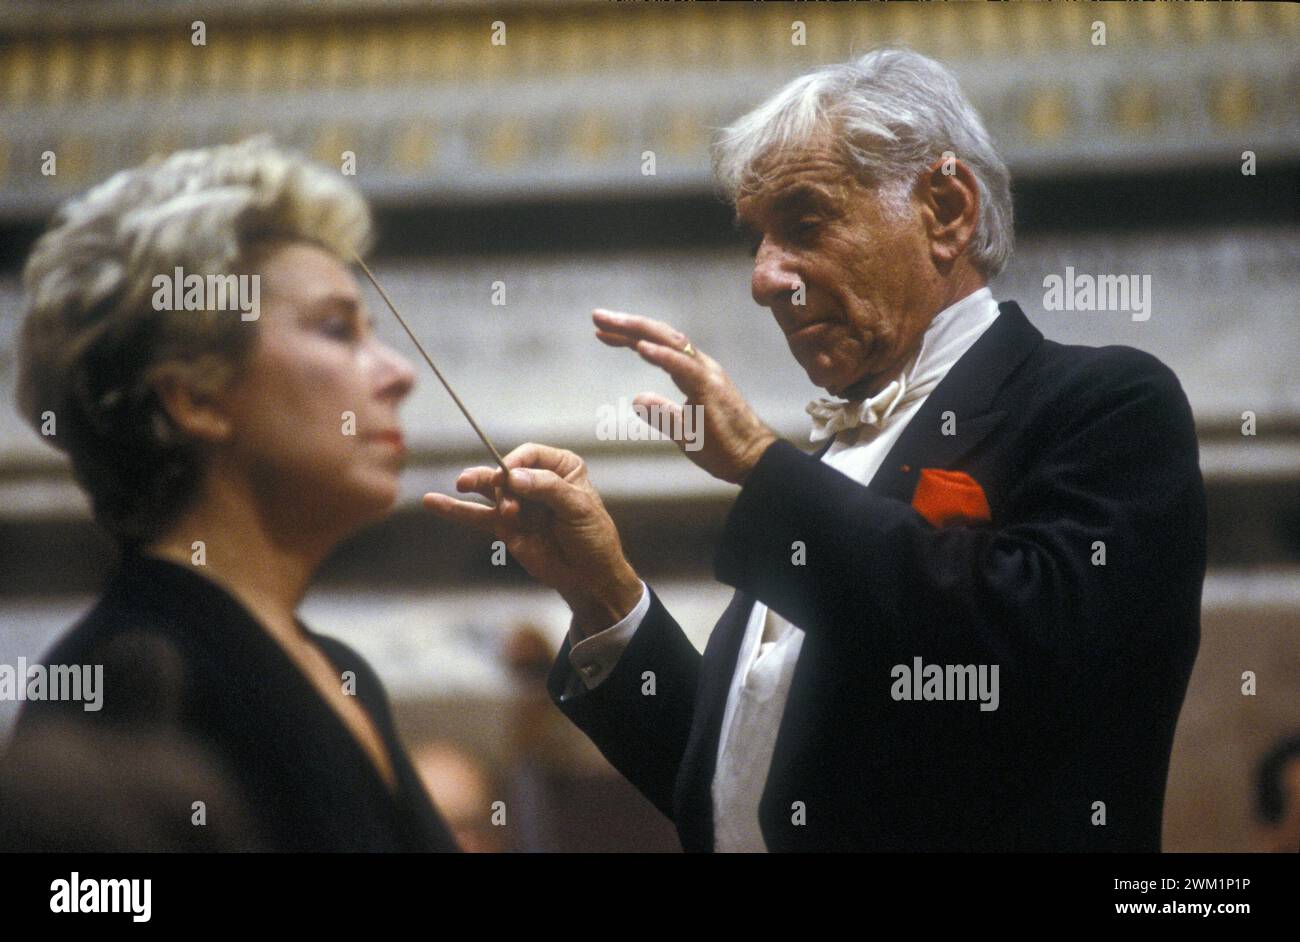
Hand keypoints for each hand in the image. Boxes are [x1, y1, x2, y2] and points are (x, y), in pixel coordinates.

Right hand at [422, 442, 643, 637]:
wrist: (589, 577)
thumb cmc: (593, 537)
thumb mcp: (578, 508)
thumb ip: (547, 489)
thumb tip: (514, 477)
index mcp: (561, 468)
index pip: (531, 455)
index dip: (516, 463)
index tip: (509, 477)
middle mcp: (536, 481)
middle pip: (506, 471)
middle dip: (499, 481)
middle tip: (495, 488)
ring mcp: (519, 503)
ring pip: (488, 489)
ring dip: (475, 485)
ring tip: (461, 484)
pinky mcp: (505, 526)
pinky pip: (476, 515)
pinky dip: (454, 510)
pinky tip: (432, 502)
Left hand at [593, 308, 777, 484]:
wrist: (754, 461)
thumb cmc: (723, 446)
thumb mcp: (681, 429)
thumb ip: (661, 412)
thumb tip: (638, 399)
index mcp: (694, 373)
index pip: (657, 345)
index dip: (628, 336)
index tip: (601, 331)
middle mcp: (701, 367)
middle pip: (660, 335)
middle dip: (627, 324)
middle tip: (596, 315)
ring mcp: (708, 376)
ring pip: (671, 342)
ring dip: (638, 330)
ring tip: (611, 323)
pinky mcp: (712, 390)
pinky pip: (684, 367)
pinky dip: (662, 355)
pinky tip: (640, 347)